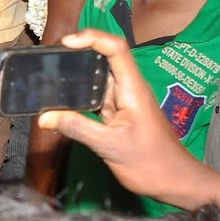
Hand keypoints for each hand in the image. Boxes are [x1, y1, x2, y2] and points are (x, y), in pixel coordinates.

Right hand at [37, 29, 202, 205]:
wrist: (175, 183)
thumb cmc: (151, 164)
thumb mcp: (110, 146)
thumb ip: (77, 128)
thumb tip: (44, 117)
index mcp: (132, 88)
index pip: (115, 48)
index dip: (91, 37)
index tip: (65, 43)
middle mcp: (128, 88)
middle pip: (104, 57)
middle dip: (77, 52)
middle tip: (48, 58)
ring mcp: (123, 100)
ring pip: (97, 77)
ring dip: (75, 74)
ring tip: (48, 75)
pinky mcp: (118, 113)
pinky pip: (95, 96)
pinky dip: (78, 94)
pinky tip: (61, 99)